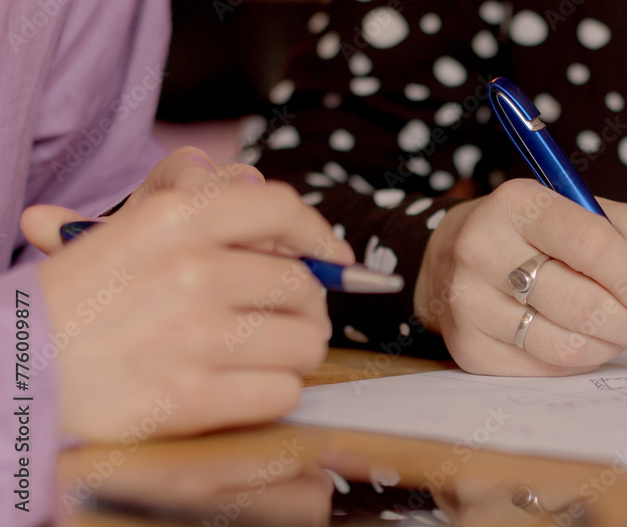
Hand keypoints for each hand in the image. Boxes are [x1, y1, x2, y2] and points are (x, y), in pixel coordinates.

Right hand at [19, 148, 352, 441]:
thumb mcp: (123, 236)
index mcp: (171, 220)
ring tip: (263, 354)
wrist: (14, 376)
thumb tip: (253, 185)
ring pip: (305, 341)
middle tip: (284, 317)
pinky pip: (282, 391)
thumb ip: (194, 209)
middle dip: (305, 305)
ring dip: (293, 351)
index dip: (317, 233)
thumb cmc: (72, 308)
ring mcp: (195, 335)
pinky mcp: (192, 397)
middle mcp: (190, 271)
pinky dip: (272, 392)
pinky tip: (243, 387)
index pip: (279, 205)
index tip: (329, 256)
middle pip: (303, 284)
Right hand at [414, 179, 626, 375]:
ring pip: (566, 346)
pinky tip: (582, 340)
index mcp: (517, 203)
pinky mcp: (469, 348)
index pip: (590, 243)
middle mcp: (483, 250)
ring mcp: (469, 303)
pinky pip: (546, 369)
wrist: (453, 257)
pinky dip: (579, 361)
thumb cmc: (533, 233)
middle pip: (581, 303)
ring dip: (609, 346)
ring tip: (619, 333)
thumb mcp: (582, 209)